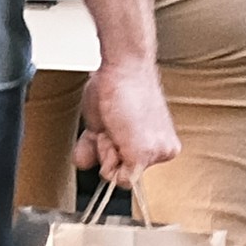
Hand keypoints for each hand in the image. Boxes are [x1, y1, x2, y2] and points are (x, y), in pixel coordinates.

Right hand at [70, 51, 181, 185]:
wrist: (125, 68)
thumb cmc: (117, 87)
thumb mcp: (102, 123)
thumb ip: (93, 148)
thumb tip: (82, 162)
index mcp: (158, 143)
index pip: (127, 166)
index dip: (109, 148)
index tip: (112, 124)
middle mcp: (163, 151)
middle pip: (122, 173)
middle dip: (106, 150)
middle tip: (112, 123)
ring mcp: (156, 155)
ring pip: (118, 176)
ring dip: (105, 150)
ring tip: (113, 124)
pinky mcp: (144, 157)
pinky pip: (118, 178)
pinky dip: (106, 156)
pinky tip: (114, 131)